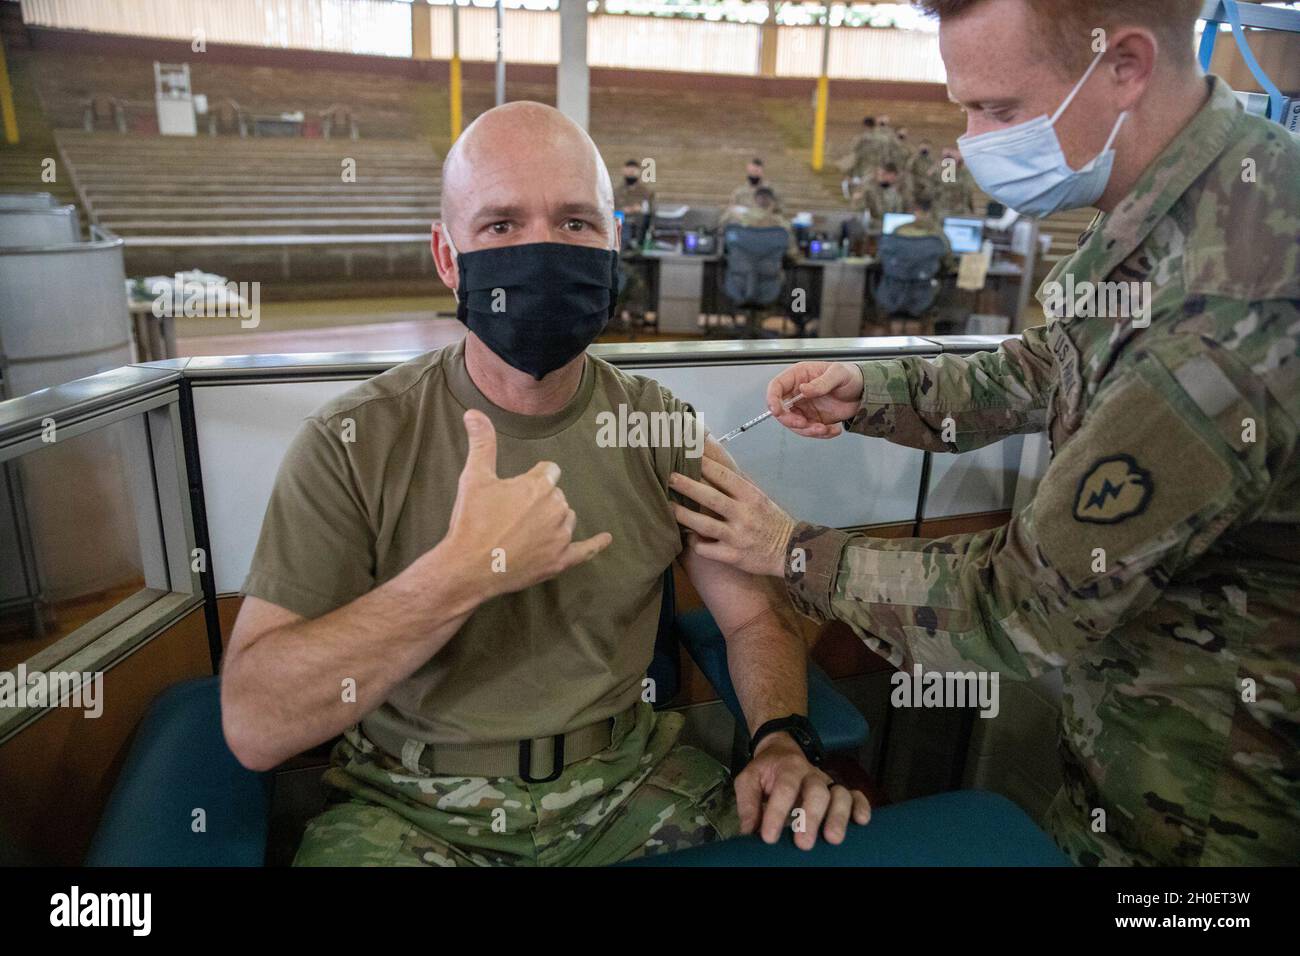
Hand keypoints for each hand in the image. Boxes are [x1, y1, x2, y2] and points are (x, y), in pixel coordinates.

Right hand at [445, 410, 611, 599]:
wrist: (468, 568)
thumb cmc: (472, 521)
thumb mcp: (474, 478)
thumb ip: (482, 443)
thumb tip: (474, 412)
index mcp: (539, 486)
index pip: (550, 471)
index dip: (533, 478)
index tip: (518, 490)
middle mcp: (556, 508)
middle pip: (557, 495)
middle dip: (540, 501)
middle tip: (513, 515)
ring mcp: (560, 536)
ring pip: (566, 518)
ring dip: (553, 520)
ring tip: (526, 531)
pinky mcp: (560, 561)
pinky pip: (585, 550)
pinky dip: (596, 544)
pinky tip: (607, 539)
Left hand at [669, 457, 794, 577]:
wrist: (790, 552)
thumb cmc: (771, 521)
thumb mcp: (760, 499)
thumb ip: (739, 485)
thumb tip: (715, 464)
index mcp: (751, 497)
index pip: (725, 477)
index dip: (705, 465)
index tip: (688, 455)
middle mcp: (744, 515)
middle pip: (711, 498)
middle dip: (688, 486)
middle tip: (669, 477)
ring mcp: (737, 537)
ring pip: (704, 525)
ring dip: (683, 515)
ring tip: (668, 506)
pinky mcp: (732, 556)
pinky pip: (706, 549)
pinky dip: (695, 543)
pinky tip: (689, 537)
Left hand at [735, 733, 871, 849]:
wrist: (782, 751)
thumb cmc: (765, 771)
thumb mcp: (748, 779)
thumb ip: (748, 803)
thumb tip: (748, 831)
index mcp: (788, 769)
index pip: (785, 789)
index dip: (778, 813)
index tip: (769, 837)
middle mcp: (811, 775)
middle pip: (817, 792)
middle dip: (811, 819)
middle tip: (803, 844)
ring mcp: (827, 782)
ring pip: (840, 794)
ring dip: (838, 816)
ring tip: (832, 839)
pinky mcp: (838, 790)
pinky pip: (856, 795)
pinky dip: (861, 806)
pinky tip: (861, 821)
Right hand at [766, 361, 864, 438]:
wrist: (864, 392)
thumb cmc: (850, 376)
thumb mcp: (838, 374)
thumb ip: (821, 383)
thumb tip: (803, 389)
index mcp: (799, 376)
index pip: (776, 386)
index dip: (772, 399)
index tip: (777, 410)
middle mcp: (798, 393)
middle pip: (782, 410)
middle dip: (791, 421)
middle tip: (805, 424)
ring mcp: (804, 408)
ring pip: (795, 424)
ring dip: (808, 431)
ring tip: (825, 429)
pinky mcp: (813, 419)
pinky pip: (810, 431)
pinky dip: (821, 434)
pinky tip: (834, 430)